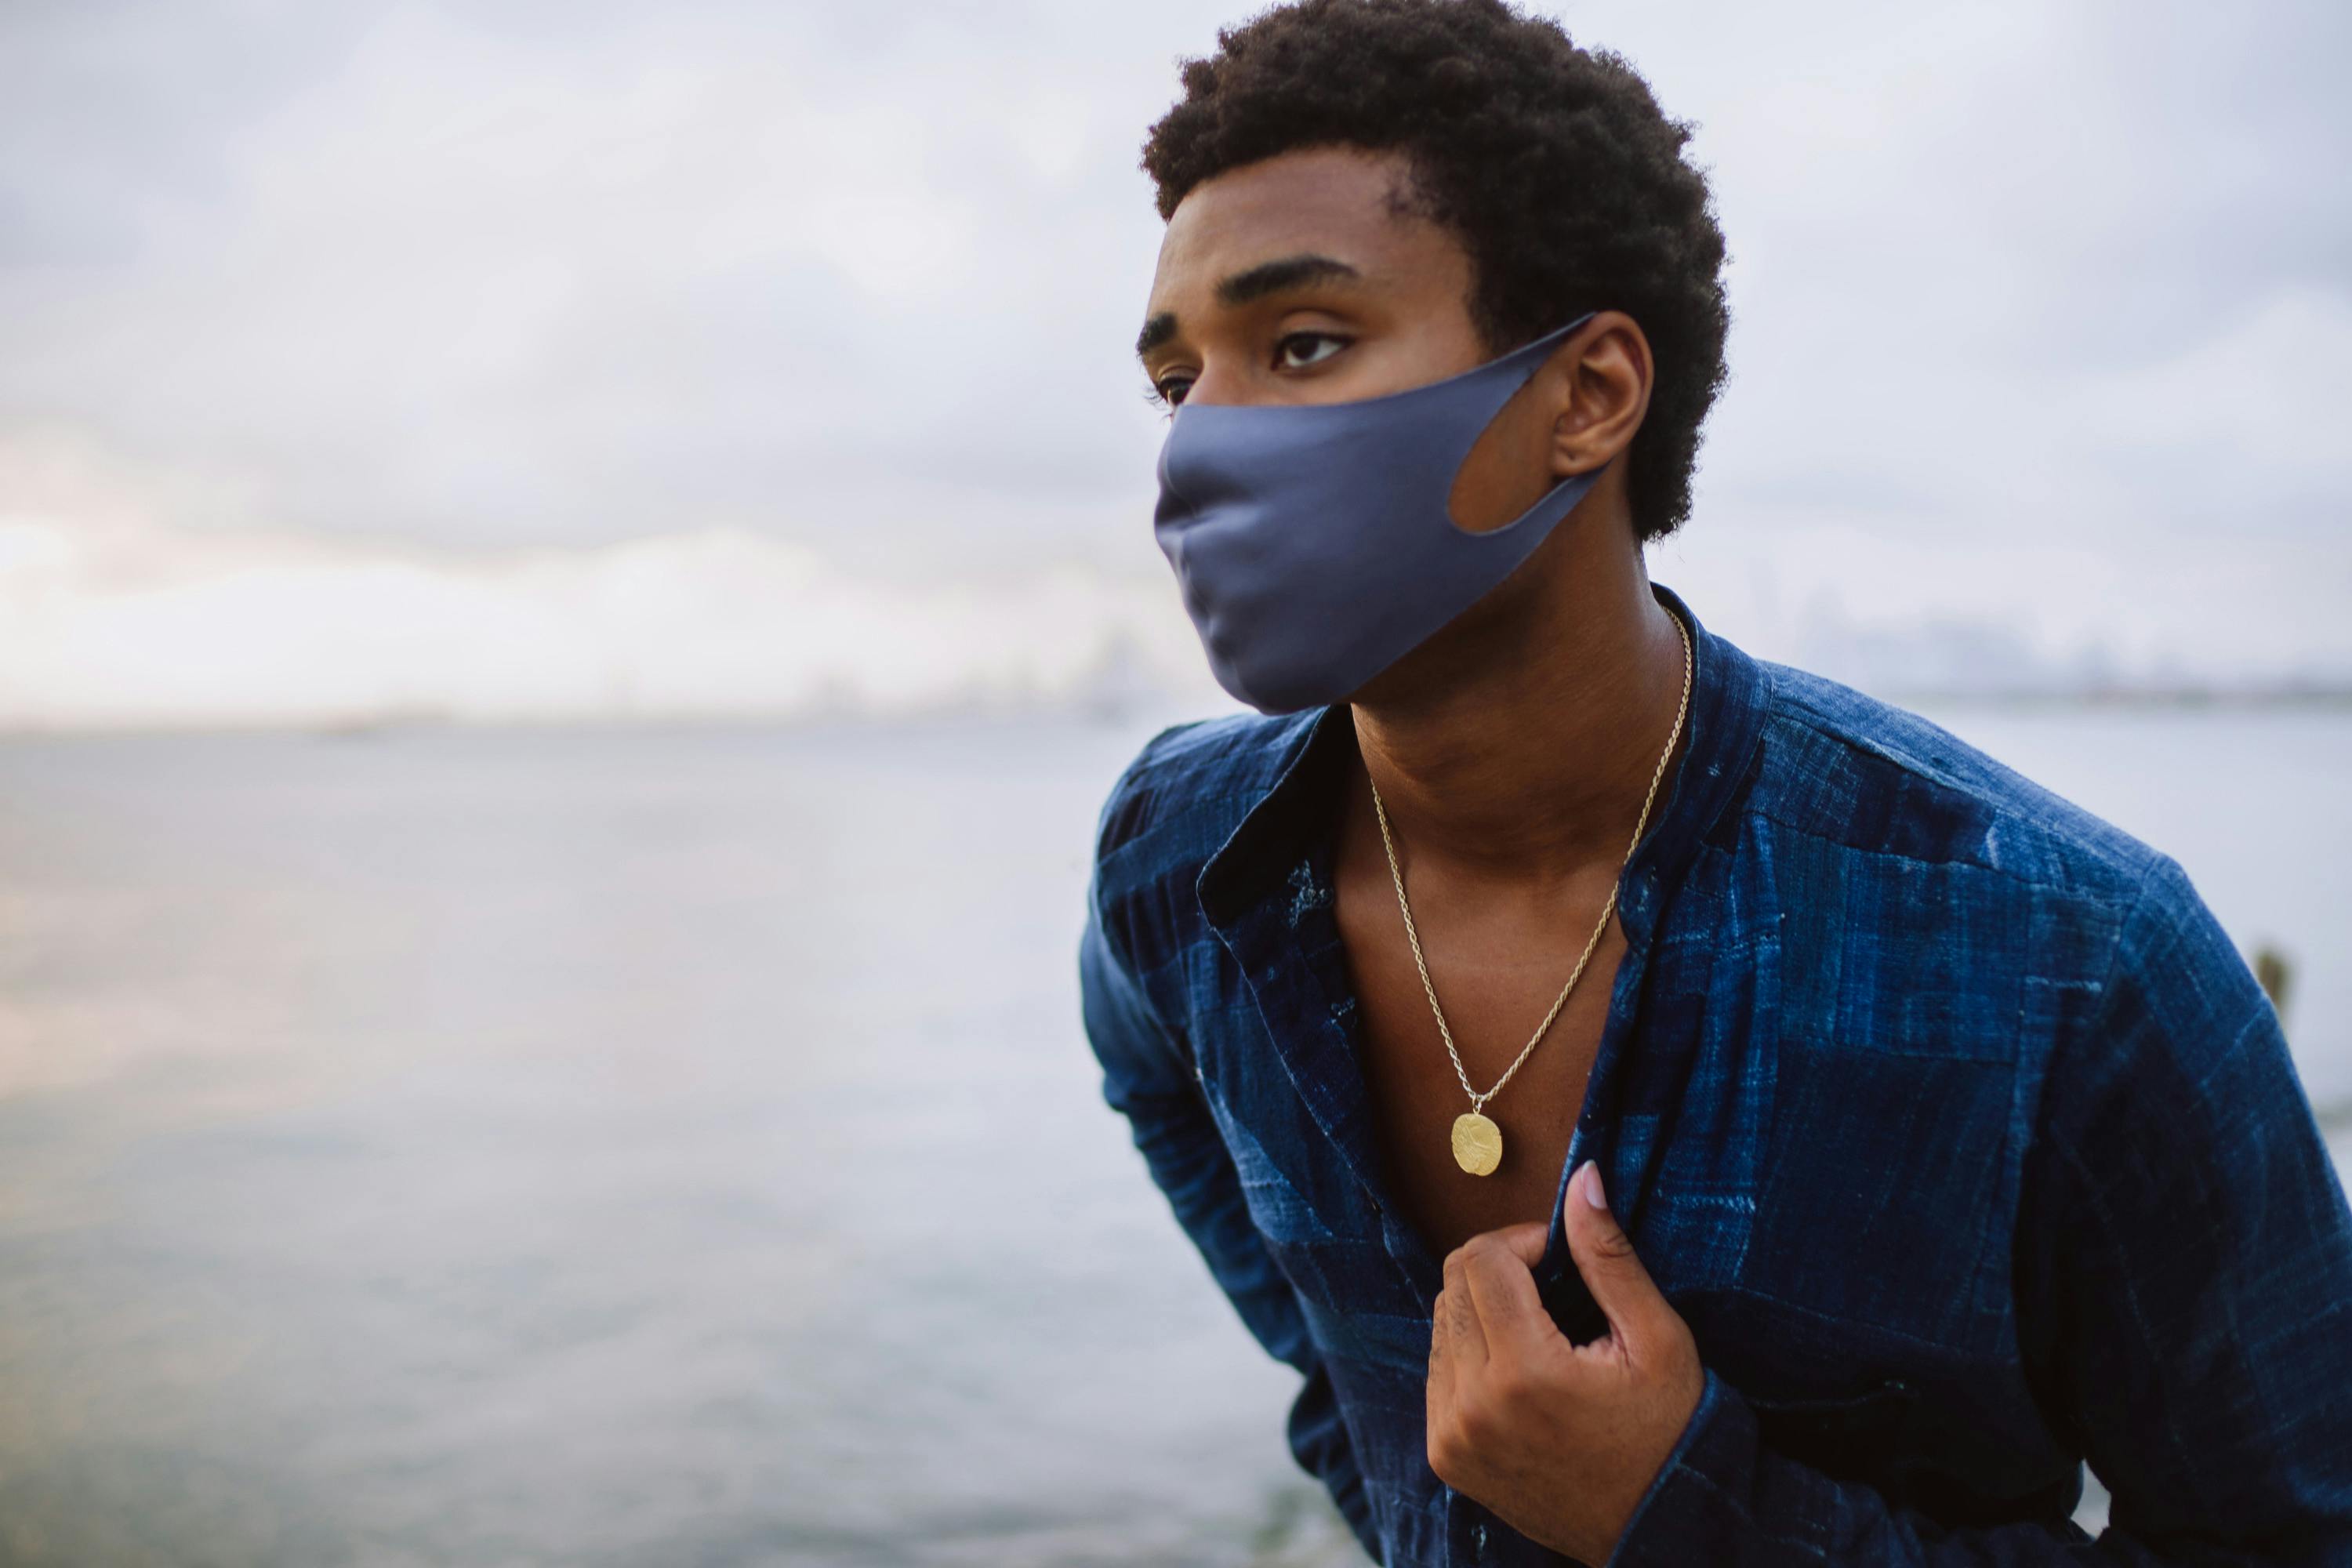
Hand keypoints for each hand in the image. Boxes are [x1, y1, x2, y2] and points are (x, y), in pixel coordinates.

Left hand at [1425, 1159, 1704, 1565]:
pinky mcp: (1444, 1456)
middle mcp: (1473, 1406)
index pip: (1480, 1259)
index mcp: (1524, 1372)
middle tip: (1555, 1292)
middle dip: (1500, 1270)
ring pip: (1441, 1324)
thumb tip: (1582, 1175)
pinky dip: (1471, 1354)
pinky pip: (1437, 1370)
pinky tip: (1521, 1373)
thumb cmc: (1668, 1431)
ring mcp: (1451, 1436)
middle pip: (1453, 1284)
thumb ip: (1610, 1255)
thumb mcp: (1657, 1339)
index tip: (1560, 1257)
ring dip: (1483, 1311)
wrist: (1656, 1528)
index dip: (1522, 1240)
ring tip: (1542, 1337)